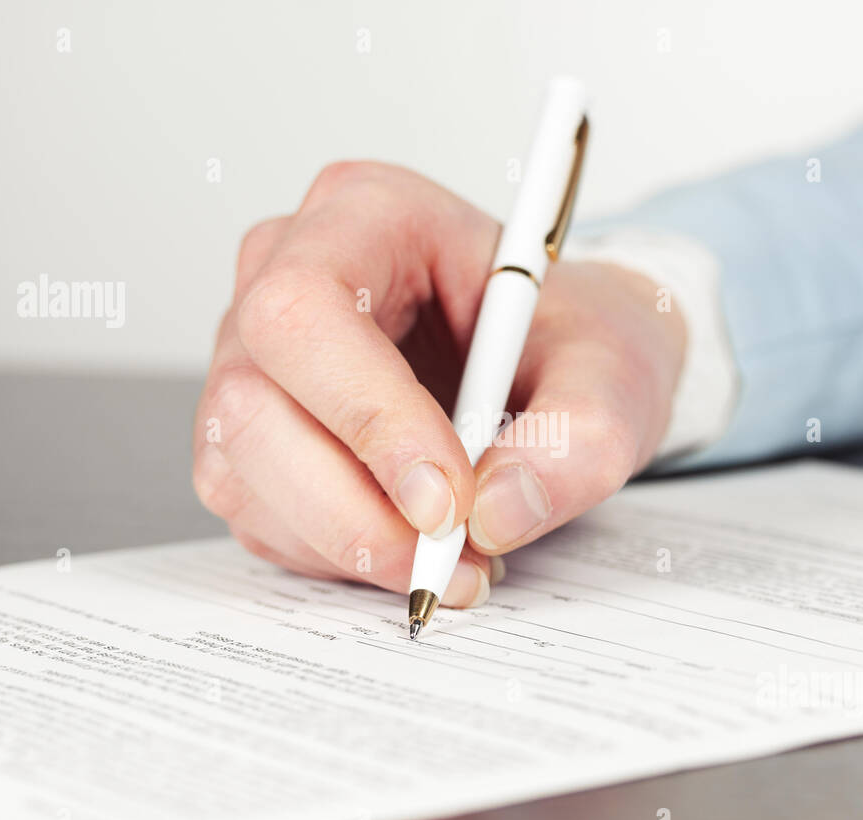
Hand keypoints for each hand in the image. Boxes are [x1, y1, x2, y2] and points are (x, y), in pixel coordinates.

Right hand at [193, 162, 684, 607]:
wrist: (556, 361)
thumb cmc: (572, 336)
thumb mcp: (616, 371)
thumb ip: (579, 435)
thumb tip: (498, 511)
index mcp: (366, 215)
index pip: (306, 310)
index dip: (367, 415)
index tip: (448, 502)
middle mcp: (283, 275)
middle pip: (253, 406)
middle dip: (355, 510)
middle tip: (455, 558)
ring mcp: (254, 358)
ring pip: (246, 475)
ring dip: (351, 544)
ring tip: (456, 560)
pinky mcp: (252, 435)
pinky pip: (261, 517)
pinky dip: (339, 556)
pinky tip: (411, 548)